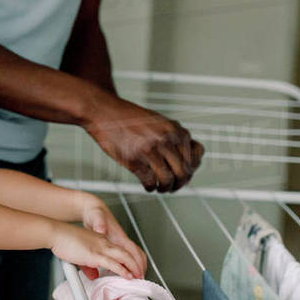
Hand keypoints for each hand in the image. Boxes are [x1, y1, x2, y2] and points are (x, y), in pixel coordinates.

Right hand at [50, 220, 145, 280]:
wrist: (56, 232)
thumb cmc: (64, 240)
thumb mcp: (79, 254)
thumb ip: (88, 265)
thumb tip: (93, 275)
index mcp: (101, 240)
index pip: (120, 249)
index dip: (130, 259)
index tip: (133, 269)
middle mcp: (103, 242)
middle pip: (127, 252)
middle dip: (136, 264)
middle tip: (140, 274)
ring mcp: (100, 248)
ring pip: (124, 257)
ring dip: (134, 268)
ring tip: (139, 277)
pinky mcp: (94, 255)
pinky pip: (113, 263)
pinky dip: (123, 270)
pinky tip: (127, 276)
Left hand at [79, 195, 147, 278]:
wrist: (93, 209)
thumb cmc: (95, 213)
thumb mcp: (96, 217)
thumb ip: (99, 224)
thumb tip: (102, 230)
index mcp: (118, 235)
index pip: (132, 251)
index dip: (136, 263)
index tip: (137, 273)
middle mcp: (121, 239)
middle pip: (137, 254)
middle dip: (141, 267)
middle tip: (140, 279)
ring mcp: (119, 241)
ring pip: (134, 254)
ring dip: (138, 265)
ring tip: (136, 276)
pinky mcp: (115, 243)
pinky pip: (127, 254)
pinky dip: (130, 262)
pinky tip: (125, 269)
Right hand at [85, 95, 203, 191]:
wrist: (104, 111)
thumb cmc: (130, 118)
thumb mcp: (160, 121)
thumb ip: (175, 136)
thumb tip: (193, 157)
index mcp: (175, 130)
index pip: (195, 158)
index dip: (191, 171)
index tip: (184, 176)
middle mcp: (165, 139)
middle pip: (184, 172)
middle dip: (180, 184)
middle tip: (173, 187)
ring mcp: (149, 150)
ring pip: (168, 180)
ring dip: (166, 188)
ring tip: (160, 188)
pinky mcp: (134, 160)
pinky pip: (149, 182)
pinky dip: (151, 188)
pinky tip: (148, 186)